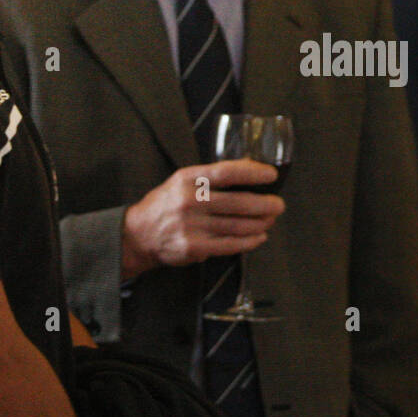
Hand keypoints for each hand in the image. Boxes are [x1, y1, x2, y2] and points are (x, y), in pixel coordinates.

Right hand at [121, 159, 283, 277]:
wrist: (138, 234)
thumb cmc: (168, 203)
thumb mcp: (183, 180)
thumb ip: (211, 176)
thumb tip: (251, 169)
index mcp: (189, 178)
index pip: (227, 172)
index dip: (253, 172)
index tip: (271, 175)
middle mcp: (190, 200)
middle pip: (238, 202)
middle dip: (265, 204)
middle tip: (279, 205)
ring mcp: (191, 226)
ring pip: (237, 225)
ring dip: (260, 223)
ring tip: (270, 220)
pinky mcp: (194, 247)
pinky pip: (229, 245)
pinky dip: (249, 241)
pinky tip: (259, 237)